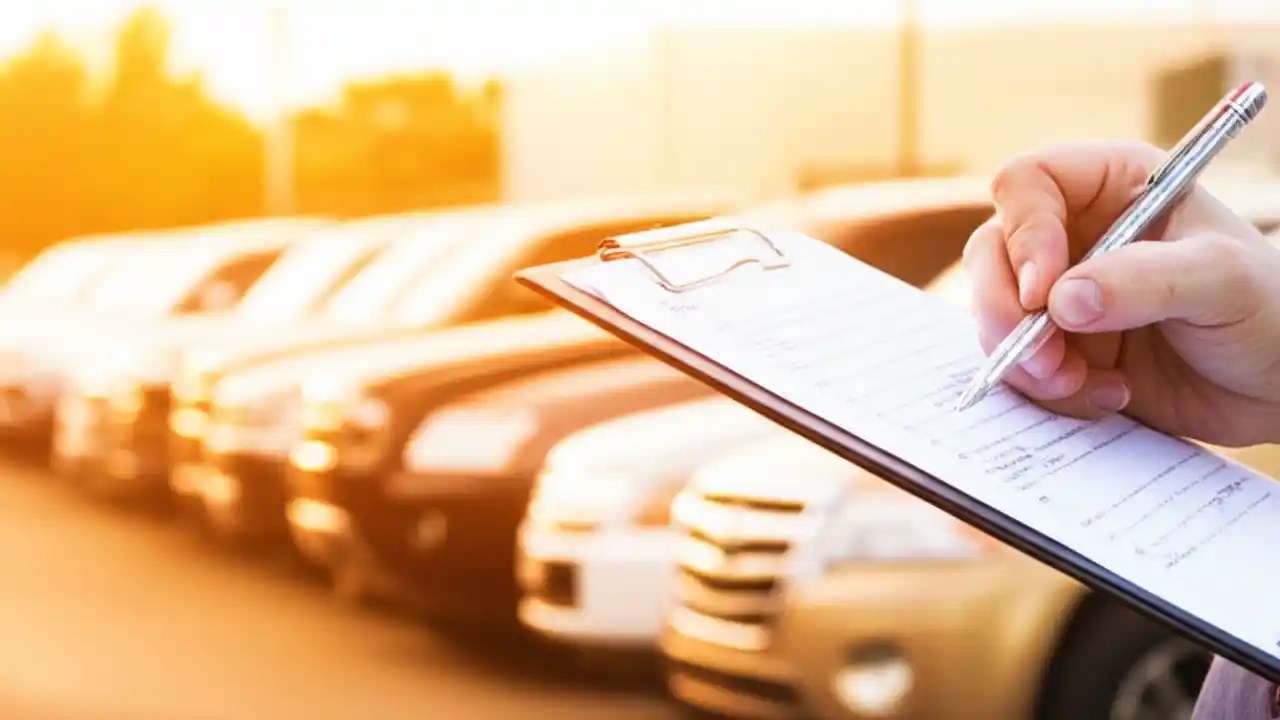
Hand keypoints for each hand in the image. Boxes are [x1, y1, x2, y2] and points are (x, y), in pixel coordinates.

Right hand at [965, 140, 1279, 446]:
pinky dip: (1048, 390)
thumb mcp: (1220, 283)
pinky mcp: (1058, 347)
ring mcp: (1061, 293)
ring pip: (993, 315)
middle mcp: (1075, 233)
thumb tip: (1061, 301)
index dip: (1023, 234)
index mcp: (1113, 186)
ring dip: (1026, 360)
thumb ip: (1143, 281)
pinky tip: (1108, 395)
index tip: (1044, 293)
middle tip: (1041, 358)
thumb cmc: (1268, 313)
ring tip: (1083, 385)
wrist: (1278, 388)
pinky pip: (1017, 364)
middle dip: (1006, 312)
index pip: (1027, 184)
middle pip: (991, 252)